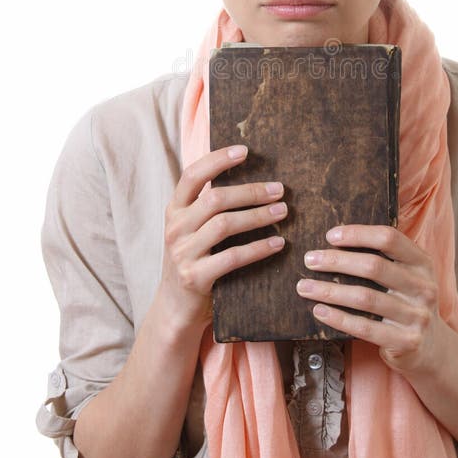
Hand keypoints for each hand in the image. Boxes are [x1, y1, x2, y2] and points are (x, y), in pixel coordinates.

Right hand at [159, 145, 286, 332]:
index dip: (218, 160)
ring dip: (258, 217)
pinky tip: (278, 244)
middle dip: (251, 192)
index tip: (245, 150)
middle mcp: (175, 227)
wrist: (175, 308)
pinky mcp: (195, 277)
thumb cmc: (194, 260)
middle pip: (215, 199)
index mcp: (175, 209)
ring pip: (224, 225)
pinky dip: (258, 248)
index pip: (193, 174)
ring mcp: (182, 252)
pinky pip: (232, 257)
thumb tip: (253, 179)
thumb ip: (209, 207)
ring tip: (283, 212)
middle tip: (280, 189)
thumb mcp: (193, 229)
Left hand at [296, 224, 442, 375]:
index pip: (389, 238)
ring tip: (304, 287)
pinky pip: (364, 328)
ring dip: (330, 291)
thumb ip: (384, 257)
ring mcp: (417, 316)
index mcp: (422, 263)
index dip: (358, 234)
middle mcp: (423, 287)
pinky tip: (319, 311)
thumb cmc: (406, 302)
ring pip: (365, 298)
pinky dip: (338, 318)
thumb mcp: (407, 275)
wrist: (432, 348)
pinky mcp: (406, 341)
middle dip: (337, 261)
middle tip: (310, 260)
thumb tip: (335, 240)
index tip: (329, 236)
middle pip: (374, 266)